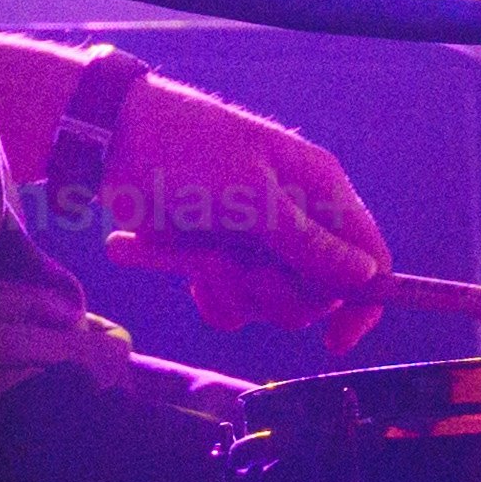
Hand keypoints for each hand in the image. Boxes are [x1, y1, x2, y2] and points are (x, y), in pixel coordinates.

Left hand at [96, 72, 395, 353]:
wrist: (111, 141)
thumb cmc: (186, 151)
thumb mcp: (250, 196)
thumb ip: (308, 242)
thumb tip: (366, 276)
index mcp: (319, 189)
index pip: (369, 257)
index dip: (362, 303)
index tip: (334, 340)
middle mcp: (296, 218)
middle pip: (317, 294)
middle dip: (273, 291)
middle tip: (237, 266)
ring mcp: (257, 241)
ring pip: (270, 304)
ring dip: (230, 288)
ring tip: (196, 253)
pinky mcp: (220, 257)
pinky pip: (232, 304)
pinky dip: (205, 292)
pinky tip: (176, 260)